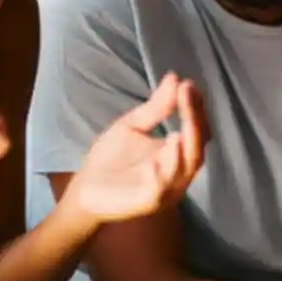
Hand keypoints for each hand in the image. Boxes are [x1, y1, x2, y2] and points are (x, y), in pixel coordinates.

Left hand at [69, 73, 209, 223]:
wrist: (84, 188)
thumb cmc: (111, 159)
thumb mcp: (133, 126)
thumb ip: (156, 107)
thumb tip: (175, 77)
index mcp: (177, 154)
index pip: (197, 130)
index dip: (195, 108)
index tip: (188, 85)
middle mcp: (178, 172)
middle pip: (196, 149)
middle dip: (194, 121)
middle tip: (186, 94)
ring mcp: (165, 190)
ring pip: (183, 170)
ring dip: (182, 151)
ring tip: (177, 132)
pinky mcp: (146, 203)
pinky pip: (158, 191)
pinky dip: (159, 178)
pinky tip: (153, 163)